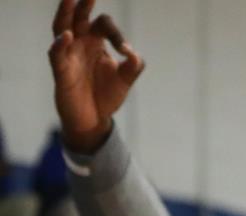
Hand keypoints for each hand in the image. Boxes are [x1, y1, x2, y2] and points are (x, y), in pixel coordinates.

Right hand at [48, 0, 143, 154]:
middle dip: (84, 4)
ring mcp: (69, 55)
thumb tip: (133, 54)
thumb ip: (133, 66)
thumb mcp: (125, 80)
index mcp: (97, 41)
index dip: (116, 35)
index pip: (104, 25)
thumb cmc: (106, 94)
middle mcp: (81, 43)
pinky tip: (67, 36)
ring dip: (66, 14)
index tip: (126, 51)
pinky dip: (61, 44)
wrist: (94, 119)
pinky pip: (57, 54)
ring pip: (63, 28)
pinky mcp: (61, 70)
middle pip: (79, 17)